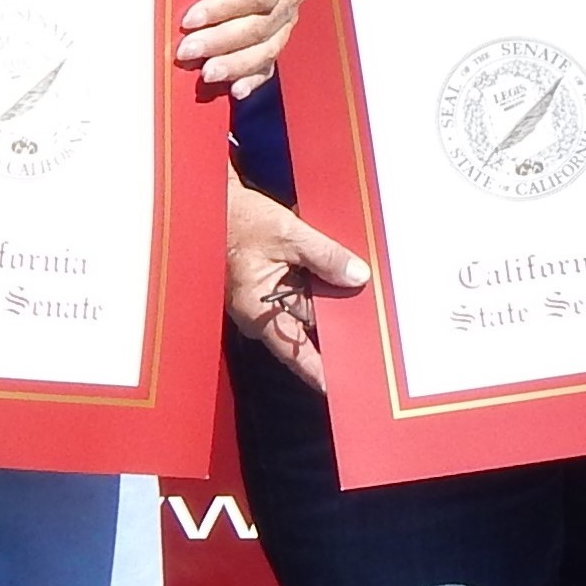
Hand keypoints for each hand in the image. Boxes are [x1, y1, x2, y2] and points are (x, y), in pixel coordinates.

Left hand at [178, 0, 304, 97]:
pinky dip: (252, 78)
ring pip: (268, 47)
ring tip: (205, 74)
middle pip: (263, 23)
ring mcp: (290, 15)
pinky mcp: (281, 37)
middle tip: (187, 51)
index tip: (190, 19)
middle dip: (222, 40)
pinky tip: (235, 89)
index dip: (225, 8)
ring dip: (235, 64)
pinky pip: (270, 63)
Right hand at [227, 181, 366, 387]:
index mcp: (257, 309)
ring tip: (363, 294)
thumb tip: (357, 276)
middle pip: (308, 326)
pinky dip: (319, 279)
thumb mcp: (287, 234)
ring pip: (308, 305)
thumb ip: (324, 256)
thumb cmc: (236, 219)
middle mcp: (260, 310)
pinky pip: (301, 287)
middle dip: (338, 324)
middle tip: (374, 331)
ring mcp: (264, 296)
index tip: (342, 386)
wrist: (211, 199)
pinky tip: (341, 269)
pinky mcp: (270, 281)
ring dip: (330, 296)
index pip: (293, 351)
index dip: (318, 369)